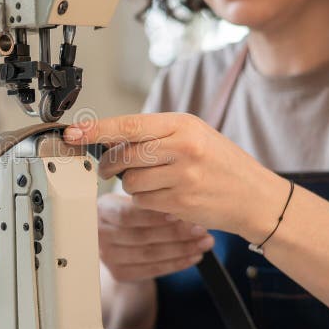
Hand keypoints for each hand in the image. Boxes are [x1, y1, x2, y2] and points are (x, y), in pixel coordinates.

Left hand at [66, 113, 286, 242]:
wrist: (255, 196)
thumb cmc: (221, 162)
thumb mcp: (192, 135)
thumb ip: (154, 134)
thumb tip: (108, 138)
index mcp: (183, 125)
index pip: (129, 125)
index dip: (96, 130)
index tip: (74, 133)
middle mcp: (183, 149)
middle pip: (123, 156)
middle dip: (107, 164)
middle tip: (106, 167)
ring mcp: (183, 178)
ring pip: (130, 182)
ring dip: (131, 183)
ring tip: (153, 180)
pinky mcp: (181, 204)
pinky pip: (142, 201)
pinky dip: (145, 200)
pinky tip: (164, 195)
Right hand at [97, 192, 213, 281]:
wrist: (120, 239)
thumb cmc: (133, 212)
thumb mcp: (133, 198)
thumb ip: (151, 196)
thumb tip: (182, 196)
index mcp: (102, 209)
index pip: (127, 215)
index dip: (154, 216)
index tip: (179, 212)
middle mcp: (100, 234)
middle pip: (141, 236)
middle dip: (175, 233)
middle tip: (201, 228)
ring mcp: (109, 256)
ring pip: (149, 254)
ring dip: (181, 249)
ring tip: (204, 241)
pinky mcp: (120, 272)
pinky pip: (152, 270)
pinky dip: (176, 263)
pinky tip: (194, 255)